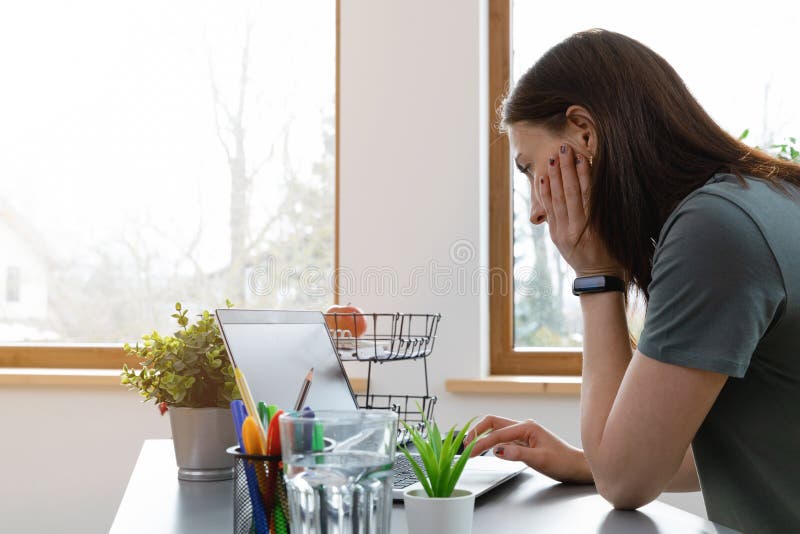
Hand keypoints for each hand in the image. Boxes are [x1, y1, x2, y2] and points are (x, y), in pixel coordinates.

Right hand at [464, 415, 592, 483]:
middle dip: (477, 431)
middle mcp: (523, 426)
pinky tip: (487, 449)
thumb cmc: (563, 462)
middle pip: (493, 423)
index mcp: (527, 427)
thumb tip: (497, 450)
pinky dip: (492, 441)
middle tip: (466, 444)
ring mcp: (523, 433)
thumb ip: (518, 454)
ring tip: (471, 446)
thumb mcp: (540, 460)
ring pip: (497, 429)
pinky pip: (503, 438)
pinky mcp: (523, 440)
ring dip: (483, 435)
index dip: (482, 443)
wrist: (576, 466)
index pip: (498, 434)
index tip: (470, 452)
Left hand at [539, 144, 622, 279]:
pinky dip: (545, 194)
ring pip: (556, 200)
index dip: (583, 174)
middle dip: (566, 170)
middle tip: (563, 149)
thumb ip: (604, 211)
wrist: (598, 277)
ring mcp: (562, 232)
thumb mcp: (615, 233)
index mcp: (593, 228)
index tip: (581, 156)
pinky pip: (549, 210)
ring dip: (554, 177)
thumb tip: (600, 182)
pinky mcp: (555, 234)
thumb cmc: (614, 254)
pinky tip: (543, 179)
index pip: (587, 195)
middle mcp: (574, 229)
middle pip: (569, 193)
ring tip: (552, 158)